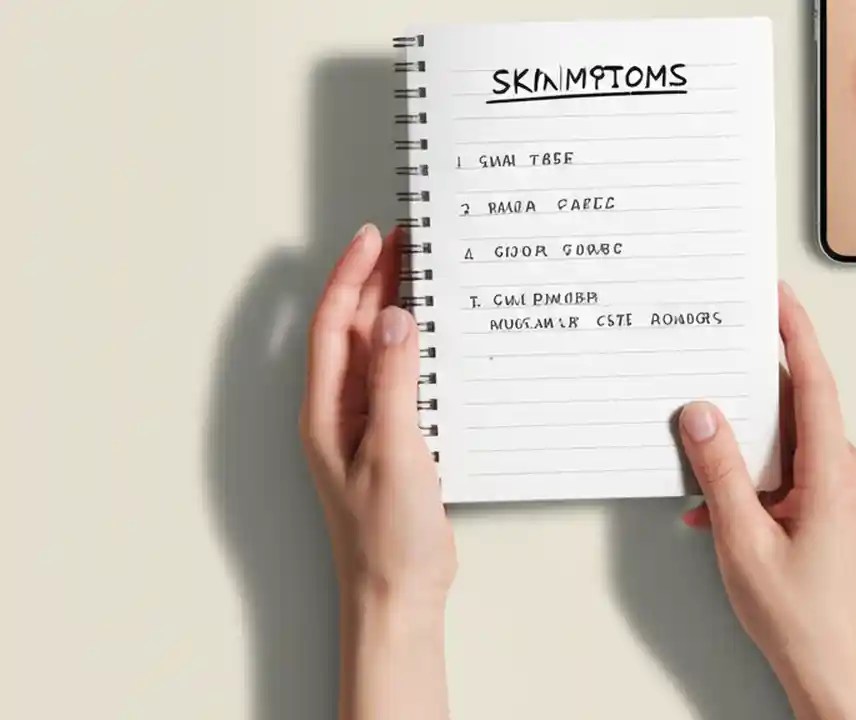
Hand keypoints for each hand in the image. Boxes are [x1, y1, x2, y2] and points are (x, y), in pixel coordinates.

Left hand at [299, 223, 453, 719]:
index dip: (349, 277)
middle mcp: (342, 412)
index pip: (334, 326)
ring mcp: (368, 425)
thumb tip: (396, 319)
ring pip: (379, 350)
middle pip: (354, 330)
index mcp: (327, 411)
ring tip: (422, 269)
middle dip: (375, 281)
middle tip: (406, 240)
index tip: (372, 238)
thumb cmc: (386, 536)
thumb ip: (394, 383)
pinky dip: (417, 348)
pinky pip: (401, 378)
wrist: (399, 592)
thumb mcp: (393, 451)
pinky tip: (437, 335)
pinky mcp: (395, 440)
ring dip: (396, 309)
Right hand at [678, 282, 855, 719]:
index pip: (815, 382)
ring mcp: (843, 491)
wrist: (833, 667)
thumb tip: (701, 415)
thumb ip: (719, 473)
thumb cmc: (799, 616)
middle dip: (752, 386)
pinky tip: (718, 503)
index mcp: (834, 473)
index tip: (778, 295)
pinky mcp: (833, 507)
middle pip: (797, 407)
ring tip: (703, 448)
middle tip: (714, 358)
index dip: (796, 333)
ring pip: (789, 440)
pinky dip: (753, 477)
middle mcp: (847, 473)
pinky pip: (790, 469)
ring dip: (746, 443)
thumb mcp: (742, 542)